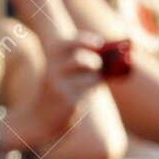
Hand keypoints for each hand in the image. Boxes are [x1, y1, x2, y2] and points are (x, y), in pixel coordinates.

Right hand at [13, 32, 105, 150]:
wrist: (42, 118)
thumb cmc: (61, 92)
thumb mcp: (67, 73)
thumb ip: (86, 64)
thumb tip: (116, 58)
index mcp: (51, 58)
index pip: (66, 43)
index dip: (85, 40)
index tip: (99, 42)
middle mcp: (53, 69)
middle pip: (80, 60)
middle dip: (95, 61)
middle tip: (98, 65)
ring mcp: (60, 85)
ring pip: (91, 76)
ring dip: (97, 77)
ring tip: (90, 82)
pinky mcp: (68, 99)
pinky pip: (91, 89)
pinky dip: (95, 88)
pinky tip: (86, 92)